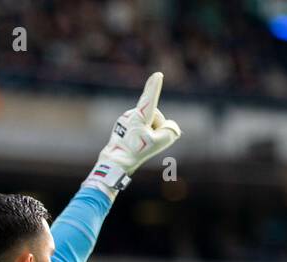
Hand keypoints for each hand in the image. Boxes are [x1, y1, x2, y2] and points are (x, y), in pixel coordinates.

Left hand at [87, 71, 181, 193]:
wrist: (116, 162)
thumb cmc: (137, 151)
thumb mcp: (160, 142)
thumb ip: (171, 130)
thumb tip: (169, 126)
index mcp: (139, 116)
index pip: (150, 98)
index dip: (154, 86)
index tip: (158, 74)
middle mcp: (131, 114)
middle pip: (154, 116)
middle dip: (156, 127)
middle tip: (147, 142)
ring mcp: (126, 119)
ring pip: (146, 122)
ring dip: (148, 131)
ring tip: (138, 144)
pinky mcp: (122, 125)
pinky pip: (138, 126)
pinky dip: (140, 134)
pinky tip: (134, 144)